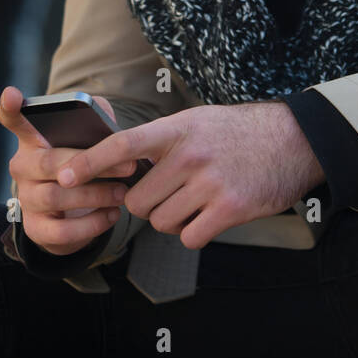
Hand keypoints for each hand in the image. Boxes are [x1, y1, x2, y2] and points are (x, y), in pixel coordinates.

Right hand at [0, 86, 139, 256]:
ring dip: (96, 195)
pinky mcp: (35, 229)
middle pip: (49, 162)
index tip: (12, 94)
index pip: (13, 118)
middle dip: (91, 164)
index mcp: (33, 138)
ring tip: (122, 193)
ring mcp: (26, 198)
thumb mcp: (89, 139)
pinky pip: (61, 231)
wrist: (76, 211)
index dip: (10, 107)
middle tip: (128, 166)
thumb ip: (94, 118)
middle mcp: (22, 166)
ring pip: (55, 197)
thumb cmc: (84, 163)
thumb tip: (100, 114)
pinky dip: (92, 225)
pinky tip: (111, 215)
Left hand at [53, 102, 324, 249]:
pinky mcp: (229, 209)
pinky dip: (195, 233)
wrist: (295, 141)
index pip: (121, 145)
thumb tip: (122, 163)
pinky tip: (210, 216)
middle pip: (138, 201)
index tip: (62, 176)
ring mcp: (210, 183)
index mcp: (177, 129)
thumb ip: (163, 140)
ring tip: (194, 203)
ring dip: (172, 221)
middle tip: (169, 195)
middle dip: (148, 206)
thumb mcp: (198, 120)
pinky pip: (189, 237)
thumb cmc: (241, 132)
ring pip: (162, 222)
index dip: (89, 162)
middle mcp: (190, 156)